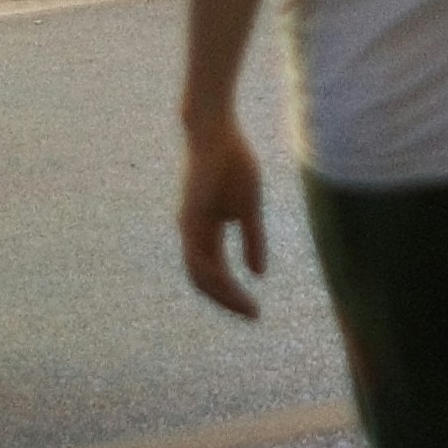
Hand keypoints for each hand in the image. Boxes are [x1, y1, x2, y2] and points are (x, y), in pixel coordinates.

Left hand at [177, 96, 267, 317]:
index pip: (215, 274)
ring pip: (200, 275)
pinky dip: (215, 275)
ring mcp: (189, 227)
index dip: (233, 294)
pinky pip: (199, 256)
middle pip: (205, 282)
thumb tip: (258, 273)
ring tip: (246, 307)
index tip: (255, 310)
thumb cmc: (232, 164)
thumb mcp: (249, 208)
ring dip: (223, 295)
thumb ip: (253, 239)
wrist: (216, 132)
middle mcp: (192, 235)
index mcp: (205, 233)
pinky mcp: (190, 217)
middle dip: (228, 301)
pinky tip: (233, 283)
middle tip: (252, 315)